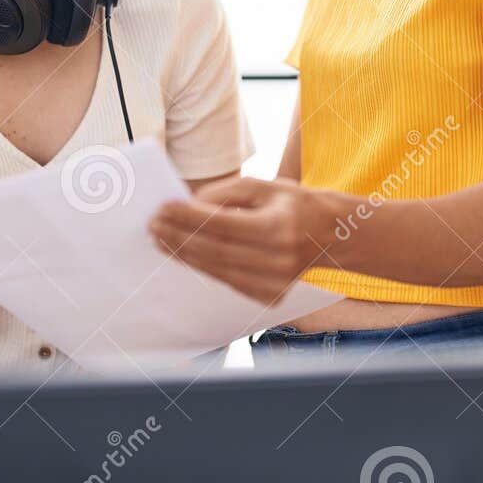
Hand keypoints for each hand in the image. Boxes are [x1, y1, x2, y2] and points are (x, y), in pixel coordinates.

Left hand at [148, 176, 339, 303]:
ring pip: (217, 270)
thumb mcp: (263, 186)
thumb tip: (188, 206)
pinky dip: (202, 266)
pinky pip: (227, 281)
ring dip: (184, 254)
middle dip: (180, 237)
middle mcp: (280, 260)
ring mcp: (276, 284)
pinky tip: (183, 253)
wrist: (329, 236)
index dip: (190, 218)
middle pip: (216, 251)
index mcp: (281, 228)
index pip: (225, 225)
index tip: (163, 208)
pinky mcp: (270, 297)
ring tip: (161, 239)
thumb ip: (225, 193)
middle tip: (154, 225)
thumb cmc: (292, 204)